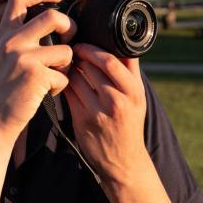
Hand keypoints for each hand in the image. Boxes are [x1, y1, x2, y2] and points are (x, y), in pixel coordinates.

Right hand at [0, 0, 76, 135]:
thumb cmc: (5, 90)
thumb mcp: (5, 58)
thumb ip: (21, 39)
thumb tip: (54, 22)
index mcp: (3, 35)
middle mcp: (11, 42)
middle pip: (52, 16)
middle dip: (69, 26)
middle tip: (70, 38)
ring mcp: (23, 57)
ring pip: (65, 50)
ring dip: (67, 65)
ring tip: (54, 76)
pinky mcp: (36, 75)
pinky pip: (64, 75)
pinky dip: (60, 86)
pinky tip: (46, 92)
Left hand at [63, 43, 148, 181]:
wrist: (123, 160)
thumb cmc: (130, 123)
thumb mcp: (138, 97)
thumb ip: (129, 71)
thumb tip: (120, 42)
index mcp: (133, 91)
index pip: (110, 61)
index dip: (92, 49)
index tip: (83, 44)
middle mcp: (117, 101)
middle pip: (91, 67)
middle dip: (79, 56)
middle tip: (72, 52)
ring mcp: (98, 112)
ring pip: (77, 79)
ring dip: (70, 69)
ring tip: (68, 65)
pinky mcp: (82, 121)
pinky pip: (69, 94)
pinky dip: (64, 83)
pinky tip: (64, 81)